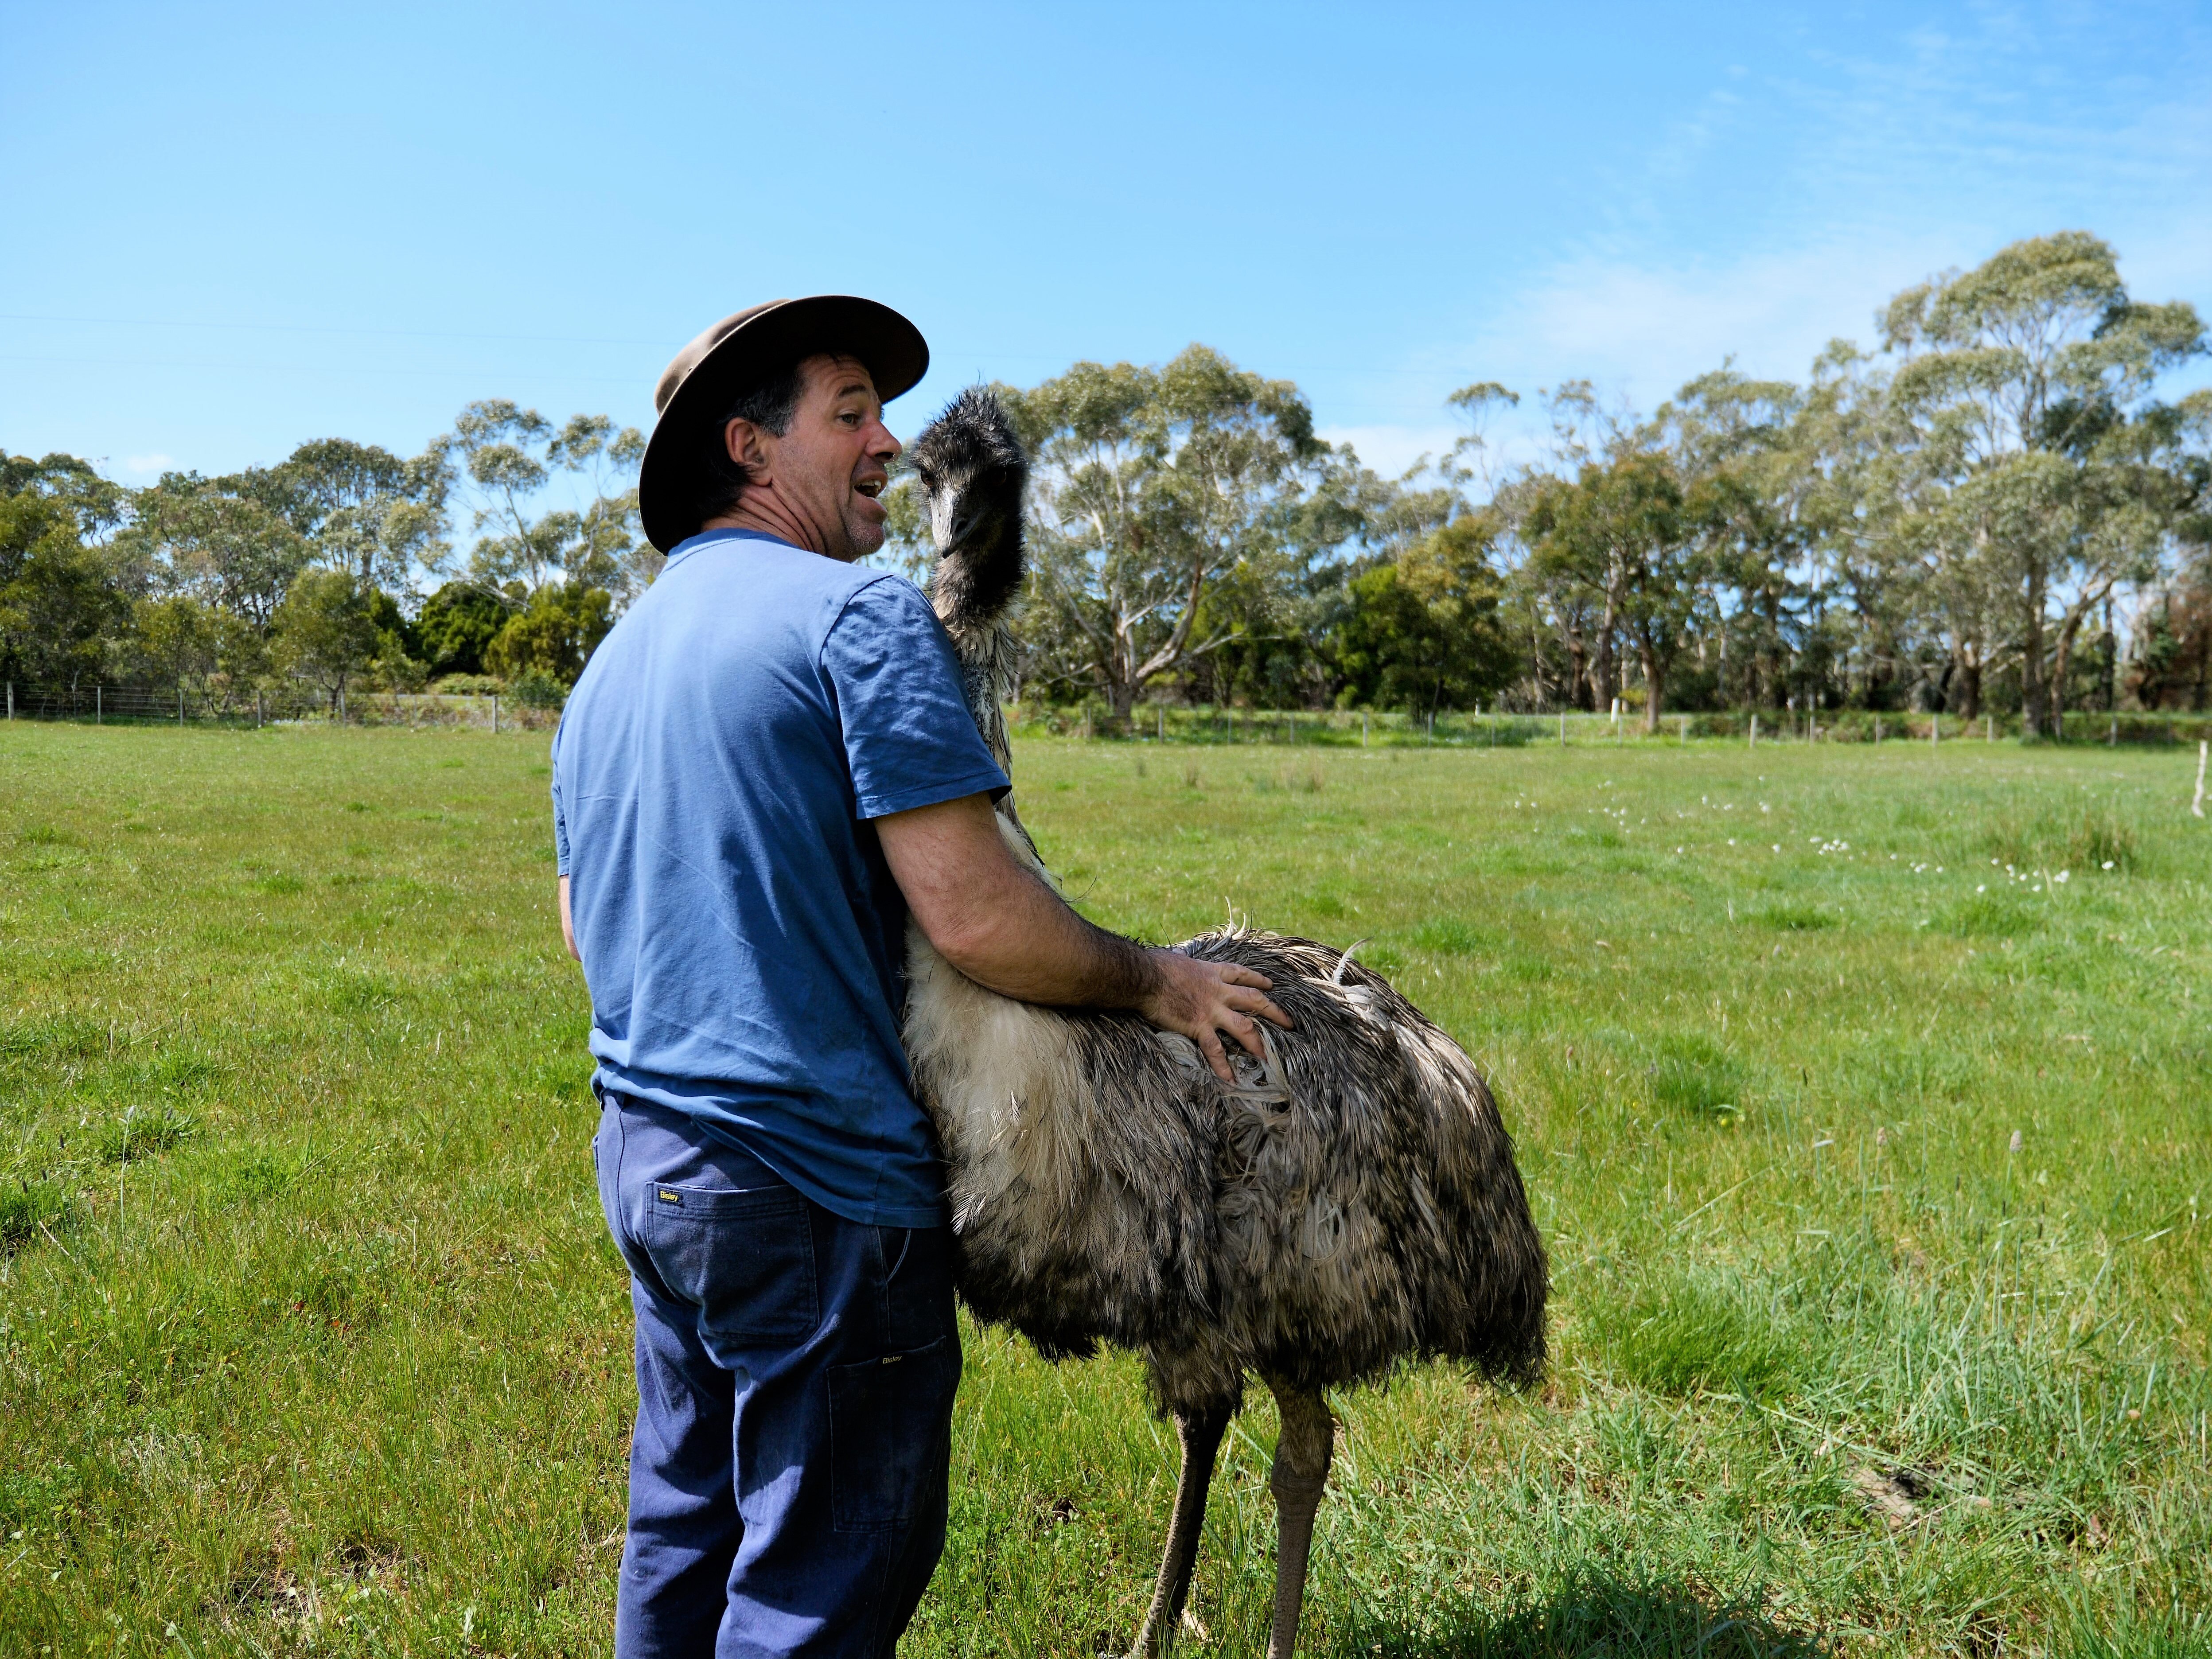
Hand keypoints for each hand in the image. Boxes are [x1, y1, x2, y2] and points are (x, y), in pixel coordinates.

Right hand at [1136, 949, 1293, 1083]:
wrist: (1145, 977)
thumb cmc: (1155, 966)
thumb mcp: (1178, 960)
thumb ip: (1185, 964)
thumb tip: (1179, 960)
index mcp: (1212, 972)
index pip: (1241, 975)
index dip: (1258, 980)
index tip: (1270, 985)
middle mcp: (1218, 991)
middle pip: (1254, 1000)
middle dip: (1274, 1012)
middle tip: (1289, 1023)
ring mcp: (1211, 1009)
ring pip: (1244, 1026)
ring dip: (1257, 1043)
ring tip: (1266, 1057)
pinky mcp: (1199, 1026)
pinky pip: (1215, 1050)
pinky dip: (1223, 1066)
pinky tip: (1230, 1079)